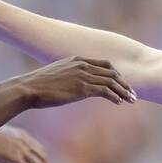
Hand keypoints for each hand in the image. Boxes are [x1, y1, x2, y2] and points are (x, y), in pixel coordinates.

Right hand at [17, 56, 135, 108]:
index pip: (105, 64)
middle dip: (124, 83)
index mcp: (77, 59)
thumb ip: (68, 77)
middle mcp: (82, 65)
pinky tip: (119, 102)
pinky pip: (104, 90)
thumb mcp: (56, 76)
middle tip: (132, 93)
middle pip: (112, 72)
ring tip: (131, 100)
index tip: (122, 84)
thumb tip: (71, 86)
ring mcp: (83, 75)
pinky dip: (114, 96)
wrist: (28, 88)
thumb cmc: (38, 86)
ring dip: (123, 91)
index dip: (117, 75)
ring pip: (111, 81)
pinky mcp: (82, 87)